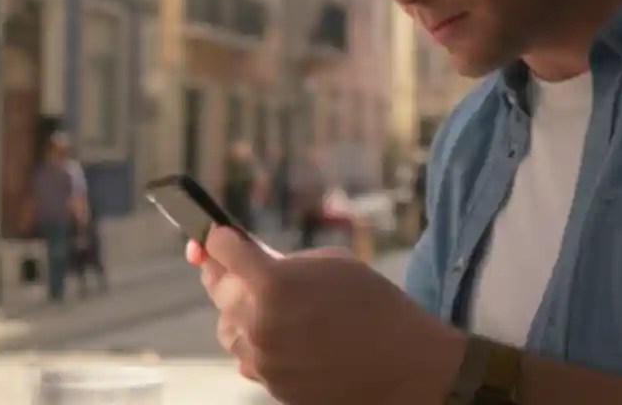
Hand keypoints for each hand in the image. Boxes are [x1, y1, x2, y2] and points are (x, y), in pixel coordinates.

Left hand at [187, 226, 465, 404]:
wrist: (404, 364)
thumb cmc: (373, 303)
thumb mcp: (330, 263)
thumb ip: (282, 260)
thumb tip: (248, 256)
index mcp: (272, 282)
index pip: (220, 248)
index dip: (219, 237)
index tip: (218, 235)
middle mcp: (259, 321)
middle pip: (217, 288)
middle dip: (225, 272)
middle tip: (230, 264)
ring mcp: (263, 358)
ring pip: (226, 328)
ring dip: (238, 312)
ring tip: (264, 304)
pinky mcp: (271, 385)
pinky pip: (247, 358)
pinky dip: (256, 344)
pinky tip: (282, 335)